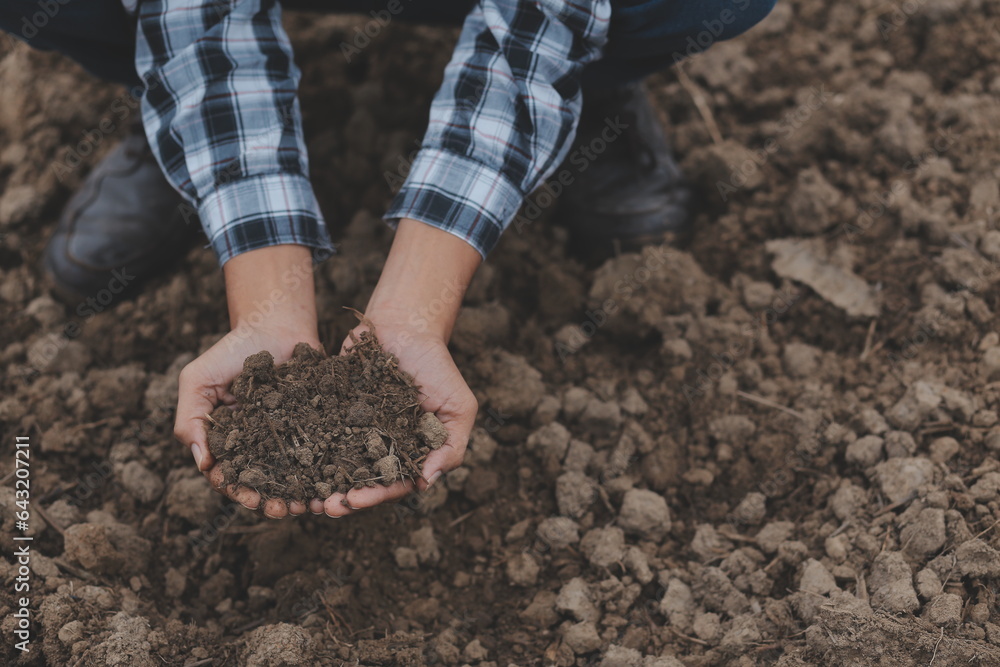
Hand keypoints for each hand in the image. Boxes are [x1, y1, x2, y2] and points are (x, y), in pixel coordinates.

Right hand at [173, 245, 319, 518]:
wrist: (274, 324)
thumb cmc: (231, 351)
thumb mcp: (197, 381)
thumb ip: (190, 418)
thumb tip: (201, 463)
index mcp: (232, 443)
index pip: (232, 477)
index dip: (238, 491)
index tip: (247, 498)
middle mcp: (263, 446)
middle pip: (267, 483)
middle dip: (271, 500)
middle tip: (280, 508)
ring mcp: (293, 438)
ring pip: (297, 475)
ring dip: (300, 494)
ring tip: (306, 505)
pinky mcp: (320, 425)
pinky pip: (325, 452)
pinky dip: (328, 470)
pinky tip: (333, 482)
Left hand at [314, 320, 477, 516]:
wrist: (406, 327)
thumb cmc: (438, 367)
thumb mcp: (460, 407)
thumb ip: (451, 446)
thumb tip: (426, 482)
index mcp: (408, 453)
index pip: (392, 484)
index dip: (375, 495)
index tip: (356, 500)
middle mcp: (379, 447)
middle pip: (360, 480)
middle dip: (344, 497)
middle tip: (327, 507)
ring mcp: (354, 430)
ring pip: (335, 464)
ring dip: (322, 483)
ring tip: (307, 496)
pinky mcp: (333, 411)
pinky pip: (317, 433)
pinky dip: (305, 449)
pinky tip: (292, 460)